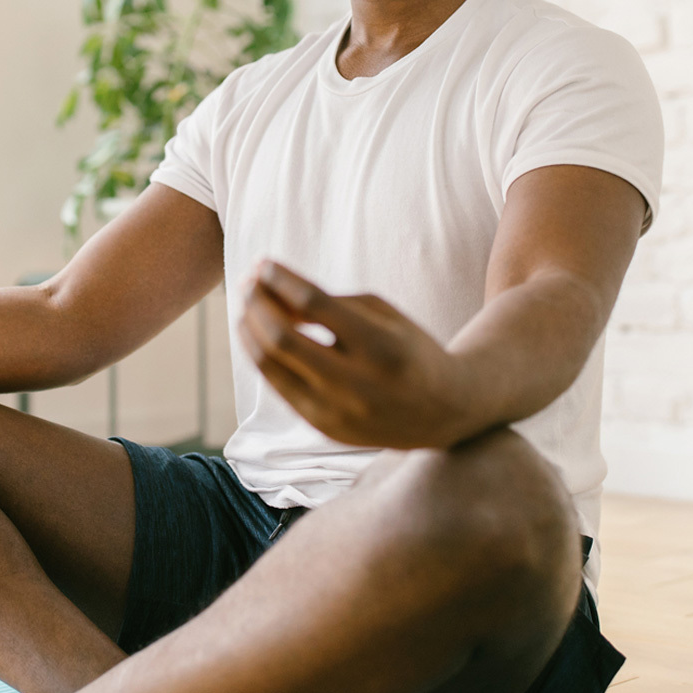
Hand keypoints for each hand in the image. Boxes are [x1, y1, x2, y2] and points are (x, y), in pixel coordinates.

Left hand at [236, 259, 472, 448]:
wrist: (444, 410)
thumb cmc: (408, 349)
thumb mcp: (383, 314)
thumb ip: (330, 301)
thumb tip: (270, 291)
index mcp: (380, 347)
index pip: (314, 305)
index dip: (281, 280)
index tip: (263, 263)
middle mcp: (356, 385)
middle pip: (283, 338)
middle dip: (257, 304)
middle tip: (248, 282)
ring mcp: (337, 413)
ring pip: (271, 366)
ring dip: (251, 330)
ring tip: (247, 306)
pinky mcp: (324, 429)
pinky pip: (279, 387)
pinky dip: (263, 357)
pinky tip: (259, 335)